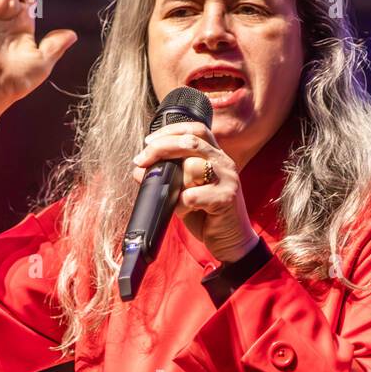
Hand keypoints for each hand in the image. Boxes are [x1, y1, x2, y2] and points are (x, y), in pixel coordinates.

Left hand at [131, 122, 258, 263]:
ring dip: (175, 182)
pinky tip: (185, 211)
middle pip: (190, 141)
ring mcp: (227, 178)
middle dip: (161, 147)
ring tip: (175, 198)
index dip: (171, 130)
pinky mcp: (226, 198)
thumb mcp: (184, 193)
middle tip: (142, 160)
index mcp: (215, 156)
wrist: (232, 242)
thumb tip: (138, 169)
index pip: (196, 129)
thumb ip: (168, 178)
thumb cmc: (208, 216)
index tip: (149, 141)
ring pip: (191, 167)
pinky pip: (193, 195)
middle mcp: (224, 162)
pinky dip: (181, 205)